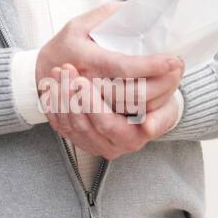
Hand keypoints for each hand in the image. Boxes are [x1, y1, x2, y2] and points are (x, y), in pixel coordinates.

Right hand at [35, 2, 183, 116]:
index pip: (122, 67)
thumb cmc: (66, 45)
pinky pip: (125, 123)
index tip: (173, 59)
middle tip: (178, 69)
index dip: (151, 65)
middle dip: (163, 84)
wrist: (40, 73)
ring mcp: (90, 106)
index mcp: (84, 59)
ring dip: (159, 98)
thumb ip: (108, 14)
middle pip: (131, 94)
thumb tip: (139, 8)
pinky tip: (160, 98)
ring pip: (131, 112)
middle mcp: (87, 85)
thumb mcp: (80, 24)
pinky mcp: (95, 118)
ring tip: (173, 81)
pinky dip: (147, 112)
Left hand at [40, 62, 182, 158]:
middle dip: (74, 96)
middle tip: (68, 70)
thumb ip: (162, 117)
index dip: (92, 103)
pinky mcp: (81, 138)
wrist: (141, 108)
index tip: (81, 80)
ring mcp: (95, 144)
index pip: (107, 124)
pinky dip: (53, 102)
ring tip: (59, 71)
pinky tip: (51, 84)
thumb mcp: (166, 110)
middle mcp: (112, 146)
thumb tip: (149, 128)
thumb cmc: (155, 102)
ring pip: (71, 123)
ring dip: (61, 95)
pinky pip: (60, 124)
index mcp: (133, 139)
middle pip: (84, 124)